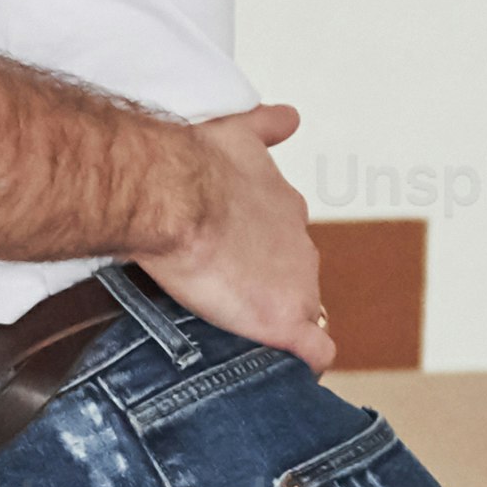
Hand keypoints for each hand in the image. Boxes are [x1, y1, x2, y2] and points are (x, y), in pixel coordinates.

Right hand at [133, 103, 337, 367]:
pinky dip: (307, 359)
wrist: (171, 195)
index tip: (240, 259)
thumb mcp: (236, 130)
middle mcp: (298, 240)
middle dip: (270, 282)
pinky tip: (294, 367)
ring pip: (304, 305)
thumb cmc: (190, 162)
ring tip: (244, 329)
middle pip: (296, 270)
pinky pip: (315, 350)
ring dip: (278, 315)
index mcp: (284, 205)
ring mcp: (296, 280)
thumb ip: (265, 129)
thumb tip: (290, 118)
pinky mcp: (284, 318)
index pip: (285, 235)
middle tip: (229, 293)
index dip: (262, 251)